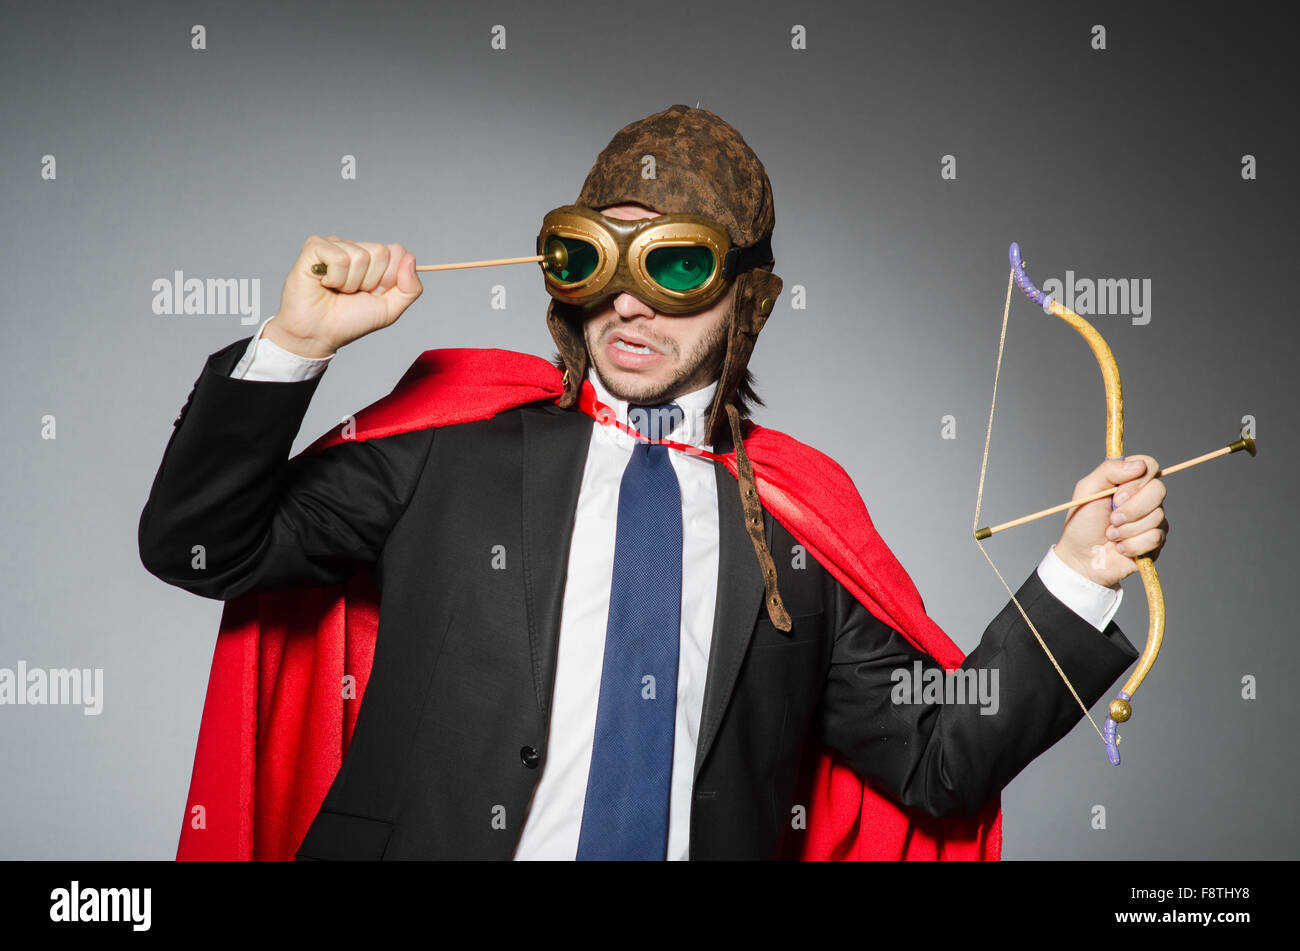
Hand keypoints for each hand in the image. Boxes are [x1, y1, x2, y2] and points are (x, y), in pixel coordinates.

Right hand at [264, 236, 422, 357]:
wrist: (319, 334)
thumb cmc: (350, 321)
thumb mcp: (390, 310)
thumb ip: (410, 288)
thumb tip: (411, 258)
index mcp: (374, 261)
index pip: (397, 252)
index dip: (389, 278)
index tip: (374, 293)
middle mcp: (355, 249)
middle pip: (381, 252)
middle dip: (370, 281)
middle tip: (352, 293)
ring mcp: (335, 246)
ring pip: (360, 256)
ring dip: (350, 283)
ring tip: (337, 290)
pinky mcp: (315, 247)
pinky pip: (339, 258)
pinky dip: (335, 278)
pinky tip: (324, 283)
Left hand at [1054, 455, 1168, 587]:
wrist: (1081, 558)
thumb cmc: (1082, 523)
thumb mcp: (1087, 490)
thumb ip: (1109, 470)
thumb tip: (1139, 465)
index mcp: (1128, 481)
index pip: (1149, 465)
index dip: (1136, 480)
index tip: (1117, 495)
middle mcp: (1144, 497)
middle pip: (1158, 490)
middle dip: (1131, 508)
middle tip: (1112, 519)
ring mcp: (1152, 519)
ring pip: (1157, 516)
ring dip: (1127, 529)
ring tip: (1110, 535)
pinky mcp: (1156, 541)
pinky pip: (1155, 537)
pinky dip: (1131, 544)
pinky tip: (1120, 547)